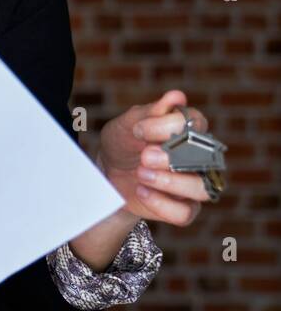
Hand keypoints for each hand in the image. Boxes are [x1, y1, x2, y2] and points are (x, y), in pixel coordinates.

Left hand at [98, 89, 211, 227]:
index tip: (139, 130)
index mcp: (189, 130)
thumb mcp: (127, 125)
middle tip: (145, 156)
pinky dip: (162, 204)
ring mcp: (195, 184)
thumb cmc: (122, 144)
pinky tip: (142, 191)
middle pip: (204, 158)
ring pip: (202, 189)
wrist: (105, 175)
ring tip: (141, 174)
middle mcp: (200, 157)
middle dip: (172, 158)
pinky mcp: (184, 208)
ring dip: (170, 182)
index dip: (167, 126)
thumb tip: (176, 97)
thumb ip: (150, 112)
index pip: (195, 123)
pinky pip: (185, 213)